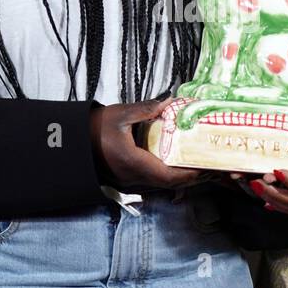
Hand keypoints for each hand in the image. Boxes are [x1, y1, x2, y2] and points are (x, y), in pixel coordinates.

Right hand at [89, 97, 211, 191]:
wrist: (74, 142)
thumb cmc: (94, 129)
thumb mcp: (120, 114)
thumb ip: (146, 109)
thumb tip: (170, 103)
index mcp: (134, 163)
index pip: (168, 175)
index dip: (190, 174)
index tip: (208, 167)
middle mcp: (135, 177)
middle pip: (171, 184)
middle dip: (194, 178)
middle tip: (214, 169)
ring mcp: (132, 180)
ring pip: (164, 184)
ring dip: (184, 178)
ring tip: (203, 167)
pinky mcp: (130, 178)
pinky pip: (156, 180)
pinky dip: (172, 175)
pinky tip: (181, 166)